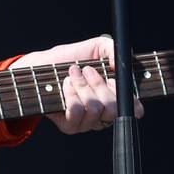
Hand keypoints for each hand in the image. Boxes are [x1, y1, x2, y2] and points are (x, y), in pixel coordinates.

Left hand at [9, 35, 144, 134]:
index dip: (134, 103)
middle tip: (87, 70)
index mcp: (113, 97)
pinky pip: (76, 112)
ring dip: (82, 86)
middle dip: (100, 85)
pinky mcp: (69, 126)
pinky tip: (65, 84)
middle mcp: (102, 113)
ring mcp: (86, 122)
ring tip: (72, 74)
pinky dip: (71, 94)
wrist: (40, 66)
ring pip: (94, 109)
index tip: (121, 87)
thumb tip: (120, 63)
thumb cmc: (67, 59)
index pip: (133, 109)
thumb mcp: (94, 48)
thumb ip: (112, 49)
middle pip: (113, 109)